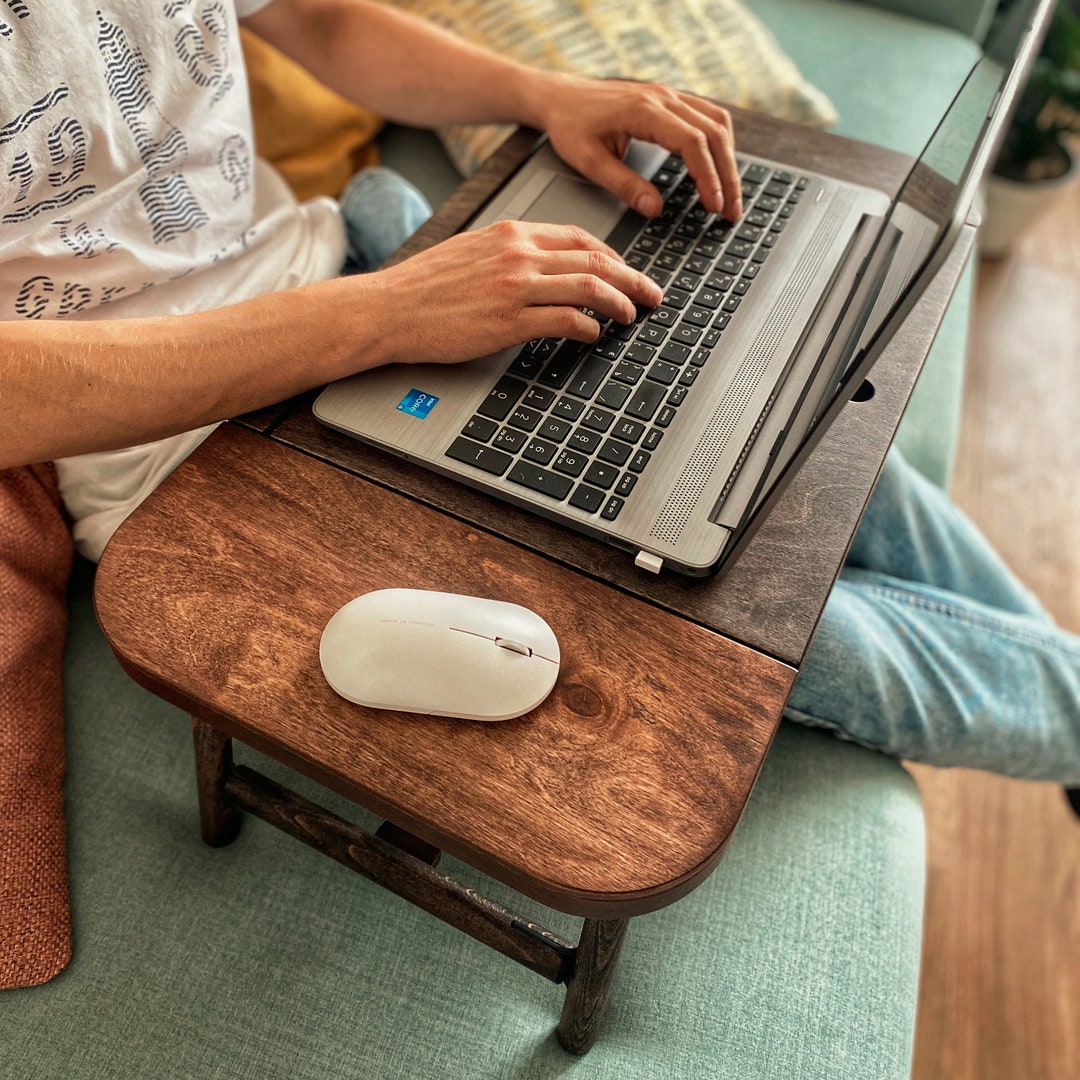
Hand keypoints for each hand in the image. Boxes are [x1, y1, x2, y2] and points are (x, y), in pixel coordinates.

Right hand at [361, 219, 663, 365]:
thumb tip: (543, 268)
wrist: (388, 308)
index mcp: (510, 233)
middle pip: (595, 260)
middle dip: (632, 279)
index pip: (578, 238)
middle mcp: (517, 254)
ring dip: (618, 303)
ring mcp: (514, 287)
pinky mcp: (508, 322)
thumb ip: (510, 253)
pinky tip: (593, 335)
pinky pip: (565, 321)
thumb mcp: (471, 251)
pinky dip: (587, 327)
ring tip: (632, 316)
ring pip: (588, 287)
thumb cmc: (424, 287)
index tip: (627, 272)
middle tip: (652, 295)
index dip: (612, 256)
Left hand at [535, 74, 741, 220]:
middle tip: (733, 212)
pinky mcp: (670, 99)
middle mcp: (663, 97)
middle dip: (728, 175)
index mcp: (644, 110)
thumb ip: (623, 185)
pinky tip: (719, 167)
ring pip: (717, 122)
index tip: (714, 206)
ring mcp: (669, 95)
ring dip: (729, 158)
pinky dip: (719, 142)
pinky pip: (708, 115)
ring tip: (731, 195)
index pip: (692, 142)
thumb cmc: (570, 126)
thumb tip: (655, 209)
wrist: (560, 97)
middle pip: (714, 132)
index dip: (708, 176)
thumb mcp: (589, 162)